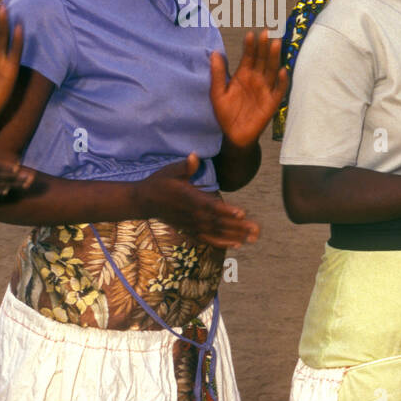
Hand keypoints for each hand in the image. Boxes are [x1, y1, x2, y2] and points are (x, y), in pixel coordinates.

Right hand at [135, 153, 260, 248]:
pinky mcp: (190, 230)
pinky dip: (222, 242)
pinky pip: (208, 239)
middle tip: (256, 230)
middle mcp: (192, 214)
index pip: (211, 206)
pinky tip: (237, 244)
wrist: (144, 201)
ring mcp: (191, 224)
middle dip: (238, 227)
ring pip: (216, 232)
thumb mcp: (170, 170)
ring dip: (235, 235)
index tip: (242, 213)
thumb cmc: (160, 182)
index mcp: (190, 198)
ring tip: (252, 238)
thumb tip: (194, 156)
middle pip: (218, 222)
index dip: (226, 210)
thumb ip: (184, 166)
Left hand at [210, 31, 288, 148]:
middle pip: (262, 59)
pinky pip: (279, 90)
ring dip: (274, 58)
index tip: (250, 34)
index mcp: (243, 75)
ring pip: (272, 70)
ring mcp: (265, 89)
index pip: (248, 56)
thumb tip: (214, 53)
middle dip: (264, 46)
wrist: (233, 135)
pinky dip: (282, 81)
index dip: (250, 46)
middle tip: (266, 32)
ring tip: (276, 44)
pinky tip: (283, 71)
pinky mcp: (272, 102)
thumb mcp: (217, 93)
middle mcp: (256, 79)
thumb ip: (217, 74)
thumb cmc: (225, 114)